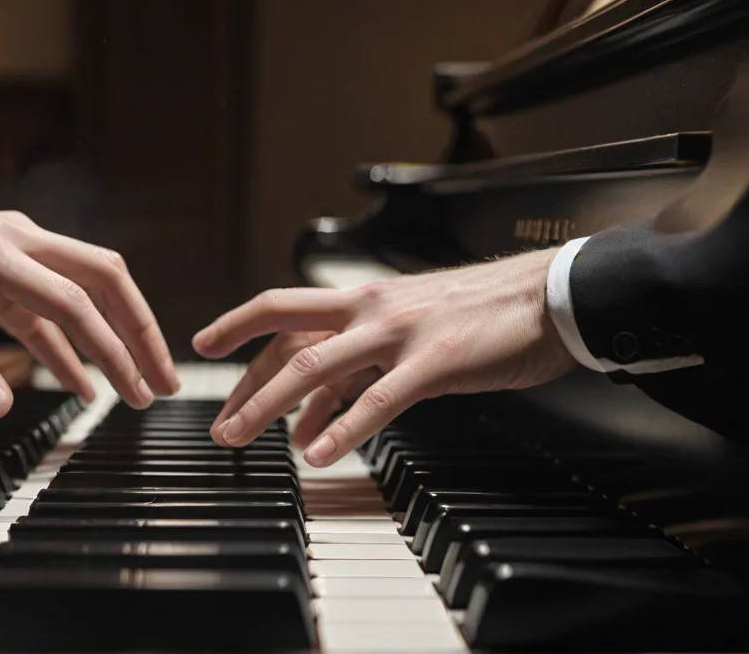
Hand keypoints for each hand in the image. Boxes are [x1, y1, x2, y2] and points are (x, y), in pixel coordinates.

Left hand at [0, 167, 179, 417]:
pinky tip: (77, 378)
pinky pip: (39, 306)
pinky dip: (62, 342)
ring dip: (105, 338)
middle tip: (162, 380)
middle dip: (137, 331)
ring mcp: (3, 250)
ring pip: (76, 292)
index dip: (113, 348)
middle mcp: (11, 239)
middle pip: (100, 280)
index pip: (75, 300)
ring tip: (131, 386)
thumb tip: (1, 408)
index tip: (138, 389)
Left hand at [192, 249, 576, 466]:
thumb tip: (311, 414)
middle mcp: (370, 309)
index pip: (284, 311)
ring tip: (241, 438)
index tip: (204, 344)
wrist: (545, 295)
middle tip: (218, 424)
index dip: (238, 325)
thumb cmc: (475, 315)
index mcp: (362, 299)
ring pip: (317, 366)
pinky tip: (318, 454)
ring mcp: (400, 333)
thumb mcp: (405, 331)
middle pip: (287, 336)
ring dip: (270, 405)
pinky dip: (344, 427)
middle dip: (243, 380)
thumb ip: (356, 366)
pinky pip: (378, 399)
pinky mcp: (434, 361)